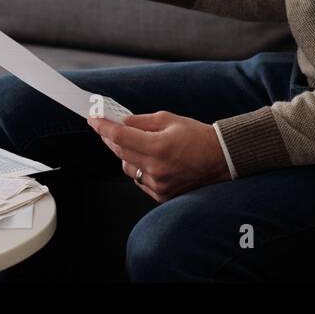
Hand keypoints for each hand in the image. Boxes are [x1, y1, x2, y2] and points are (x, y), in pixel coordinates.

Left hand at [88, 111, 231, 201]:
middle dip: (111, 138)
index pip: (120, 136)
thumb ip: (141, 121)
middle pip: (121, 152)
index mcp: (158, 147)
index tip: (93, 119)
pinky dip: (138, 167)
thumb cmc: (197, 136)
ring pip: (128, 168)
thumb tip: (120, 122)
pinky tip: (147, 158)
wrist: (220, 159)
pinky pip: (140, 180)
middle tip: (107, 127)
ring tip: (136, 143)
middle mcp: (156, 168)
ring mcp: (159, 184)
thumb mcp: (169, 119)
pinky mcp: (162, 194)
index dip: (103, 127)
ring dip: (126, 154)